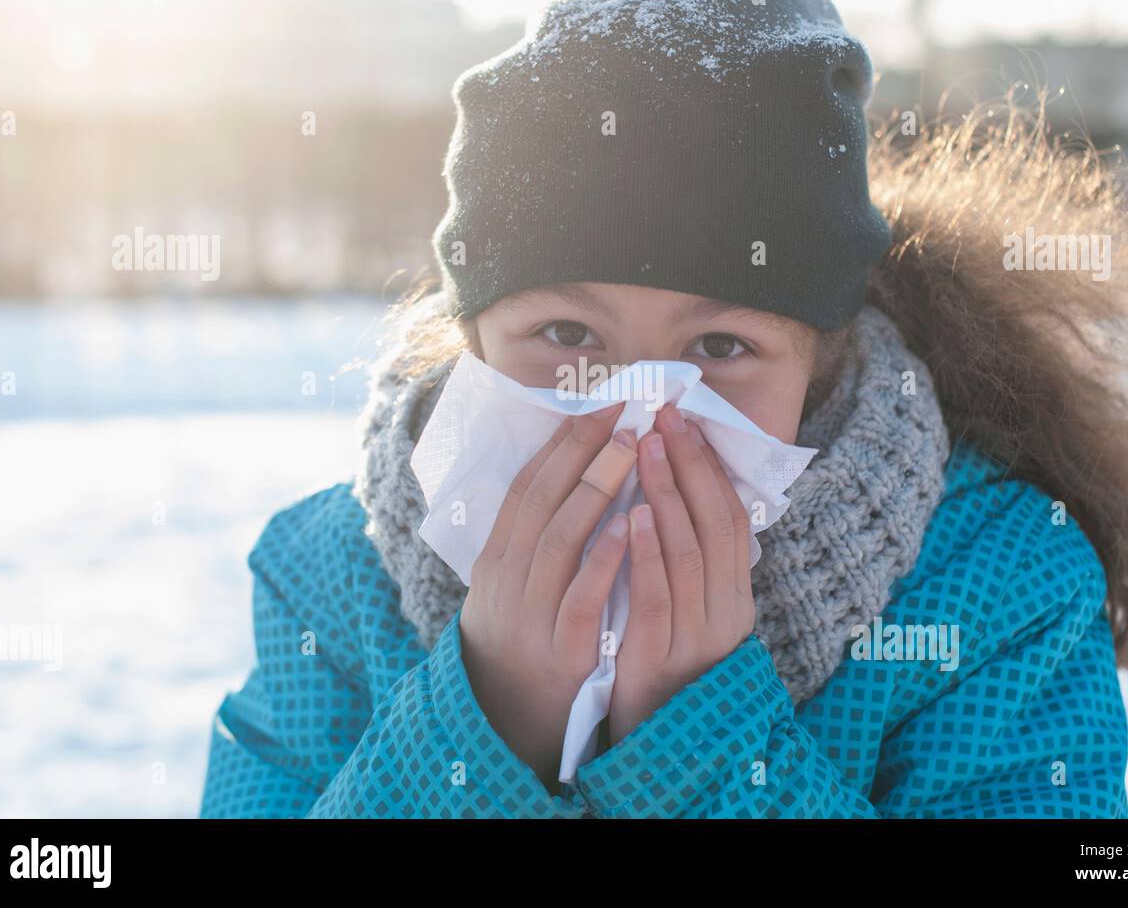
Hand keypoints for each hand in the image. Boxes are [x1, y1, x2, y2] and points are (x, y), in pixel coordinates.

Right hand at [459, 402, 637, 789]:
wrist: (504, 721)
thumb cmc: (521, 639)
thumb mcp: (511, 585)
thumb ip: (532, 538)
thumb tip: (566, 475)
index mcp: (497, 557)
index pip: (527, 486)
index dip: (562, 444)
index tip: (598, 407)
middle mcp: (507, 578)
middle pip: (541, 501)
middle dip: (582, 453)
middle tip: (622, 415)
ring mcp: (530, 613)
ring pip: (558, 540)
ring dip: (595, 490)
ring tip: (630, 451)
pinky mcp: (560, 648)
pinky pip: (580, 596)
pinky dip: (602, 559)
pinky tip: (627, 526)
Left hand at [608, 403, 753, 745]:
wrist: (653, 740)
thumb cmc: (660, 660)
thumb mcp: (686, 609)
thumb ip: (686, 560)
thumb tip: (672, 490)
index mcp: (734, 595)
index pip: (730, 517)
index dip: (709, 467)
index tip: (685, 423)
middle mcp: (726, 612)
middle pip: (715, 524)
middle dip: (690, 467)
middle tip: (666, 419)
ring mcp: (698, 636)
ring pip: (691, 553)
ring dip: (668, 496)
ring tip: (648, 449)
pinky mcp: (663, 658)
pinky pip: (659, 597)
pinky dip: (649, 554)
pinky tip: (633, 518)